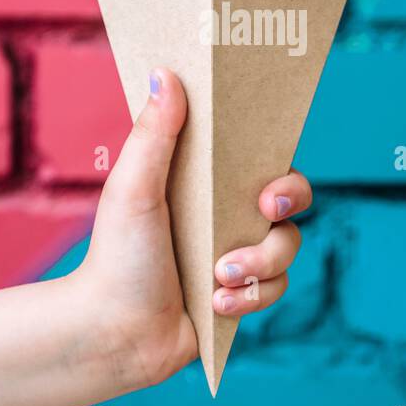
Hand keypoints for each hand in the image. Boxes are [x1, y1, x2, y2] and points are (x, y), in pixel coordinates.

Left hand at [71, 67, 310, 391]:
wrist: (112, 333)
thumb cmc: (115, 256)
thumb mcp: (133, 188)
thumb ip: (154, 134)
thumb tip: (165, 73)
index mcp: (206, 183)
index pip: (263, 160)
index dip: (282, 170)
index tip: (268, 188)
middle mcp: (228, 215)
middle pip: (293, 202)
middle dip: (285, 213)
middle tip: (264, 214)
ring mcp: (239, 256)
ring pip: (288, 250)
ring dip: (259, 265)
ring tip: (217, 278)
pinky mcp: (242, 296)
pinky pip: (275, 290)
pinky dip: (250, 298)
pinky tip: (216, 304)